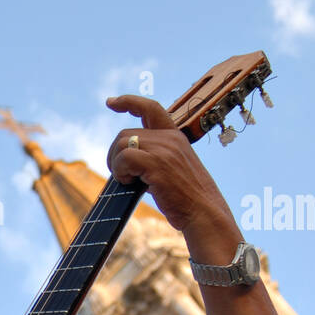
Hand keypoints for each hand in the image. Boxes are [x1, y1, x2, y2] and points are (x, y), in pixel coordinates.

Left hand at [105, 94, 239, 260]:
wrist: (203, 213)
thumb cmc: (186, 199)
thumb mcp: (173, 169)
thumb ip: (154, 158)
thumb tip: (124, 160)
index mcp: (175, 136)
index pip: (150, 108)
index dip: (128, 102)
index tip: (111, 102)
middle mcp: (170, 138)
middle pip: (125, 133)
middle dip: (115, 154)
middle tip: (121, 175)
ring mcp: (164, 149)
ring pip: (122, 144)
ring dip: (116, 164)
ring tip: (128, 181)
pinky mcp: (157, 164)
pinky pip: (125, 158)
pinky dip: (120, 171)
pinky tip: (129, 183)